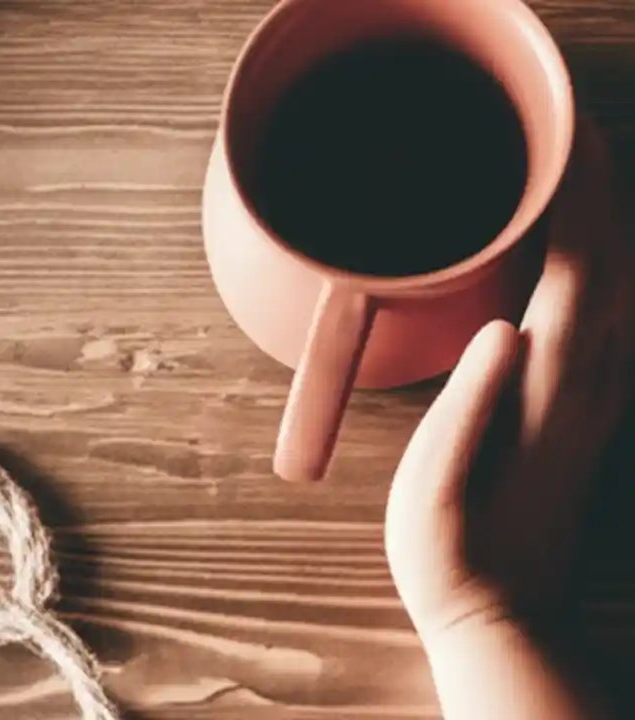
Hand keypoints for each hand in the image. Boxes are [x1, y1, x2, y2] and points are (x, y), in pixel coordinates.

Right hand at [385, 121, 634, 642]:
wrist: (504, 614)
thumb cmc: (455, 549)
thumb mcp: (440, 487)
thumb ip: (471, 406)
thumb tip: (499, 329)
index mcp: (550, 387)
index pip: (574, 265)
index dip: (570, 195)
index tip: (554, 134)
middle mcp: (592, 380)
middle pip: (611, 257)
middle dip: (594, 184)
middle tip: (562, 127)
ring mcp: (600, 394)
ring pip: (621, 280)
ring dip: (605, 216)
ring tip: (572, 169)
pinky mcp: (590, 407)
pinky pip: (611, 309)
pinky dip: (604, 259)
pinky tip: (580, 248)